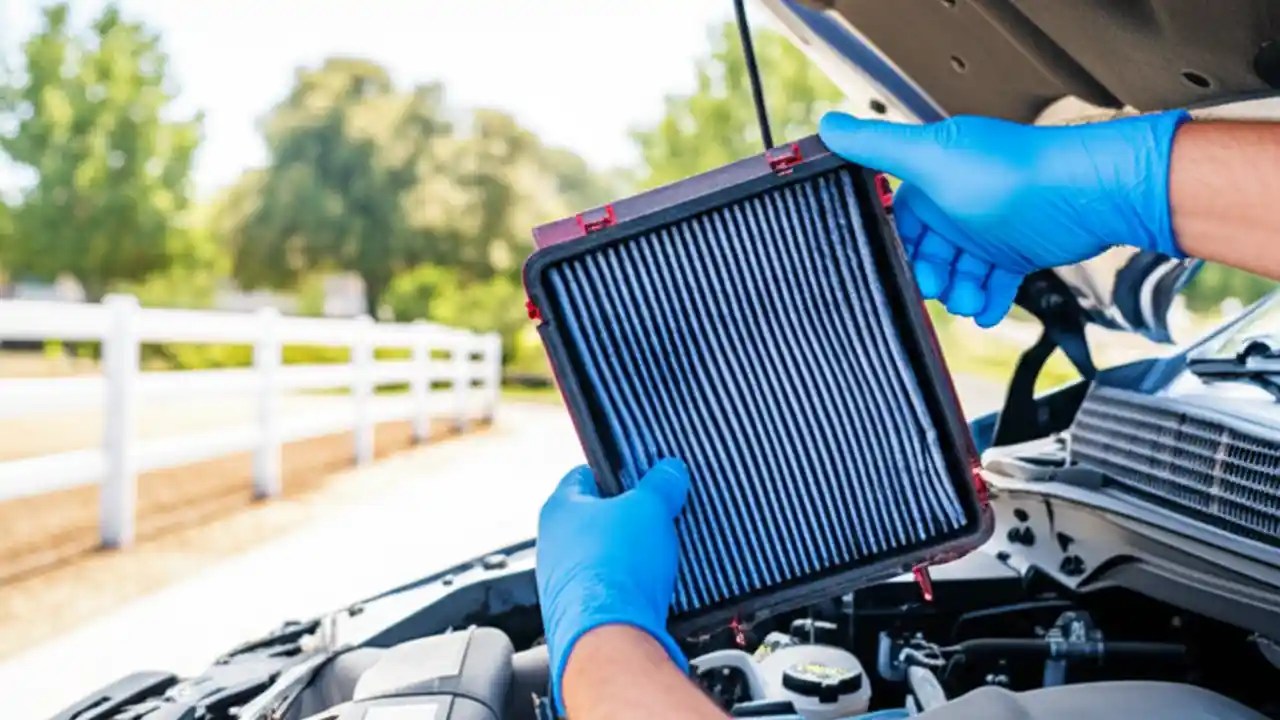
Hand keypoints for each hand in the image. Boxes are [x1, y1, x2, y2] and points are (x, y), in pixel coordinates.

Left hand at [537, 459, 690, 713]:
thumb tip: (670, 469)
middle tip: (657, 517)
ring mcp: (563, 580)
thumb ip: (661, 484)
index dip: (616, 472)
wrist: (608, 636)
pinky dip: (627, 586)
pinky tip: (648, 588)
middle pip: (596, 518)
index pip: (585, 475)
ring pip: (602, 556)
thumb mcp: (650, 508)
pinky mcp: (578, 612)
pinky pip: (607, 588)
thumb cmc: (616, 566)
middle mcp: (553, 543)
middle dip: (628, 517)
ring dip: (629, 555)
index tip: (641, 476)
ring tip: (657, 556)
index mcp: (560, 507)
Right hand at [818, 110, 1189, 325]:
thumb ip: (876, 147)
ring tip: (968, 302)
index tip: (898, 265)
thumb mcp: (929, 157)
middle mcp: (959, 200)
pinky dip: (988, 300)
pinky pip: (994, 283)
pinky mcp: (1018, 251)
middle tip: (937, 286)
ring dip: (958, 292)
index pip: (898, 215)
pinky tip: (987, 311)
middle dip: (928, 273)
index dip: (895, 243)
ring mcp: (989, 227)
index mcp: (934, 175)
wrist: (1086, 195)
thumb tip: (827, 126)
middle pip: (926, 249)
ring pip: (958, 271)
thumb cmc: (1011, 172)